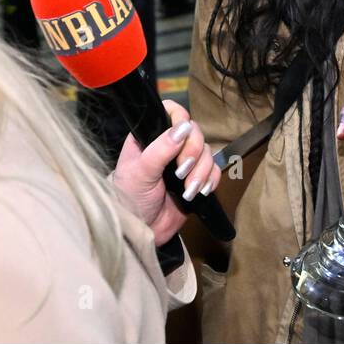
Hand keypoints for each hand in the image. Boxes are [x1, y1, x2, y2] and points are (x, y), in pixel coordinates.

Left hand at [113, 100, 220, 246]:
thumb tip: (183, 128)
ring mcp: (183, 162)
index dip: (182, 121)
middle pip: (195, 133)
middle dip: (193, 154)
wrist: (141, 231)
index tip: (182, 138)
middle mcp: (169, 145)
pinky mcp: (196, 179)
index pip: (172, 113)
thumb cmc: (130, 198)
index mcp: (150, 136)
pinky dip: (210, 181)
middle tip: (181, 173)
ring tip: (187, 191)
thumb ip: (160, 149)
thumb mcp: (140, 171)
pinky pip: (214, 172)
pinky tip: (198, 192)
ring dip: (201, 172)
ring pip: (207, 153)